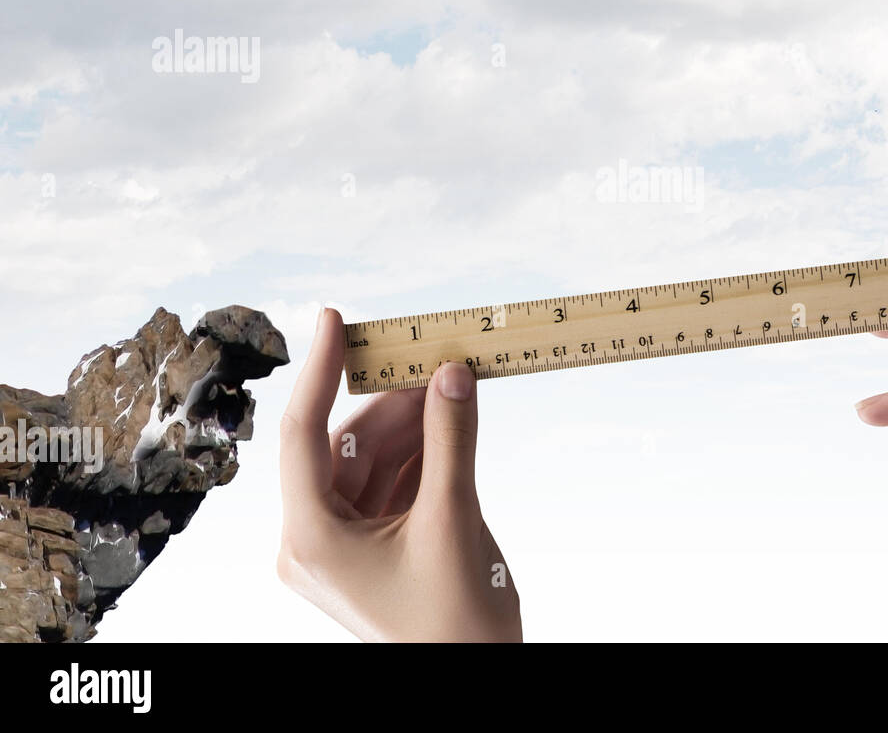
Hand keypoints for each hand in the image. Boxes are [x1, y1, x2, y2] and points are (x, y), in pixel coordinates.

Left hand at [278, 308, 521, 640]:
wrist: (477, 678)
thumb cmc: (455, 623)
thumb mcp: (452, 519)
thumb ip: (451, 439)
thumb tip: (452, 373)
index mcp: (310, 539)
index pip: (301, 434)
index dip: (319, 369)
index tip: (333, 318)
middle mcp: (314, 539)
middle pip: (347, 444)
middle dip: (394, 401)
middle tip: (437, 358)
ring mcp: (343, 544)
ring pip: (372, 459)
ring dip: (414, 424)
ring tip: (453, 387)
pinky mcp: (372, 546)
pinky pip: (391, 482)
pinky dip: (422, 453)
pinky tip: (451, 424)